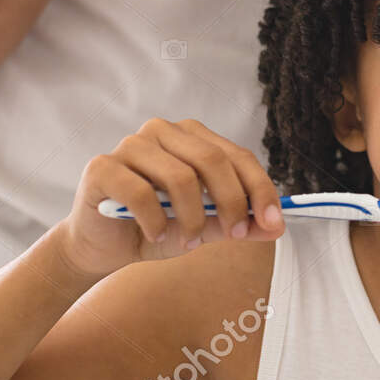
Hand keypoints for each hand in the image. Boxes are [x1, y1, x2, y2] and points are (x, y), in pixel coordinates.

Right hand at [59, 118, 284, 276]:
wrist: (102, 247)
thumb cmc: (156, 229)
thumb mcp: (205, 229)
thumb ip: (239, 223)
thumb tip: (276, 226)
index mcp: (191, 137)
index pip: (236, 155)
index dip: (260, 188)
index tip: (274, 221)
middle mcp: (162, 132)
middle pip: (212, 159)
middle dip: (231, 202)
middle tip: (235, 235)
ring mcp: (130, 146)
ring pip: (180, 176)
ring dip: (193, 219)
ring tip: (189, 244)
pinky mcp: (102, 167)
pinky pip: (141, 193)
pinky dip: (156, 222)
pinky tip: (157, 236)